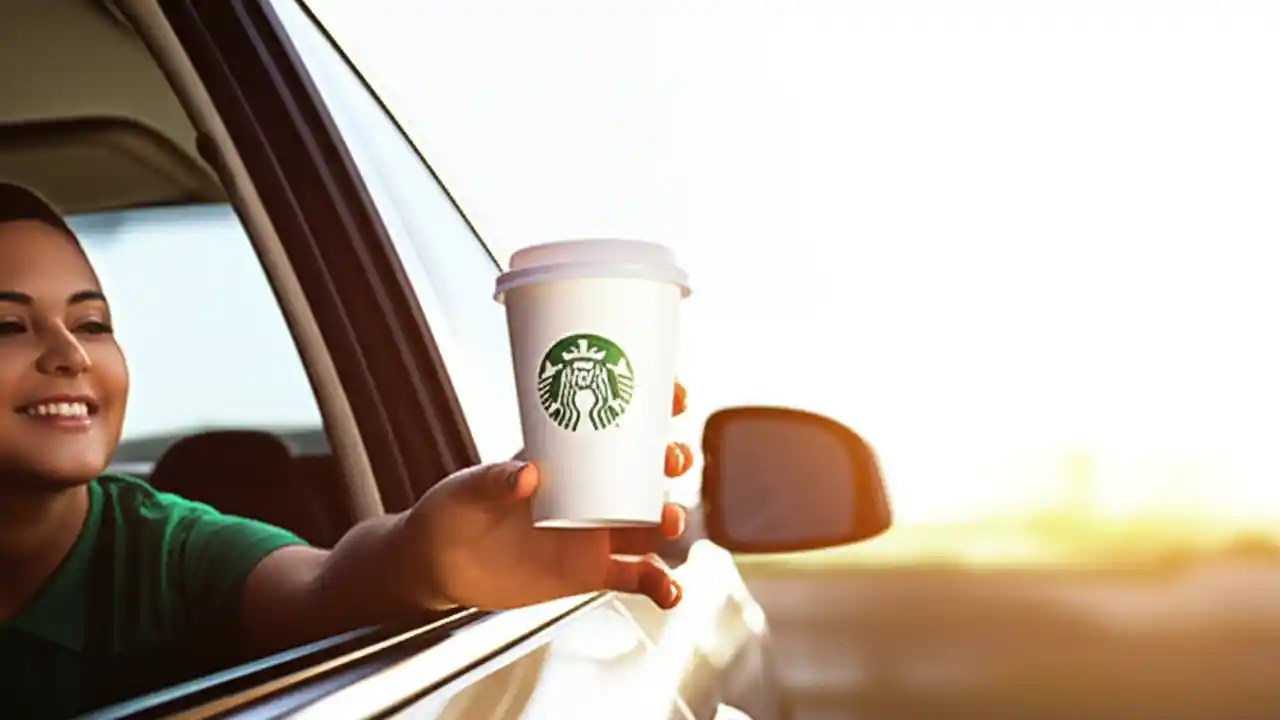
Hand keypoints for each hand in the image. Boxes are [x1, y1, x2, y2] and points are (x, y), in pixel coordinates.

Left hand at [404, 383, 692, 609]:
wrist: (440, 566)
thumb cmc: (452, 512)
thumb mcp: (467, 488)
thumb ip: (494, 480)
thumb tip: (527, 475)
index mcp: (566, 459)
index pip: (616, 427)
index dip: (654, 411)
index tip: (675, 398)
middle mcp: (589, 492)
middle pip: (645, 472)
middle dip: (670, 461)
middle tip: (671, 461)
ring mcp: (595, 533)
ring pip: (649, 523)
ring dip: (670, 519)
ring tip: (669, 521)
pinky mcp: (591, 572)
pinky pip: (637, 577)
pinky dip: (659, 585)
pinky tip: (671, 593)